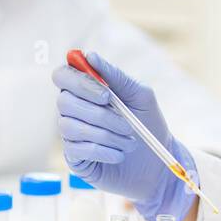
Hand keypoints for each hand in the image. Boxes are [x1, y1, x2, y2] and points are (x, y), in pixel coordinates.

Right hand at [52, 50, 195, 220]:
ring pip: (71, 127)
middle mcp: (73, 110)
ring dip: (105, 134)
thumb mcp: (140, 96)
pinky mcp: (74, 158)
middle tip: (127, 124)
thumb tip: (90, 56)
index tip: (106, 95)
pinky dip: (103, 150)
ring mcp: (71, 135)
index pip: (63, 76)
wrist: (157, 165)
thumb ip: (116, 76)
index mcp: (86, 90)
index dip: (80, 82)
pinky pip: (77, 149)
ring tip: (129, 142)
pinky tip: (119, 155)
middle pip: (64, 102)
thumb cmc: (149, 124)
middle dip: (99, 114)